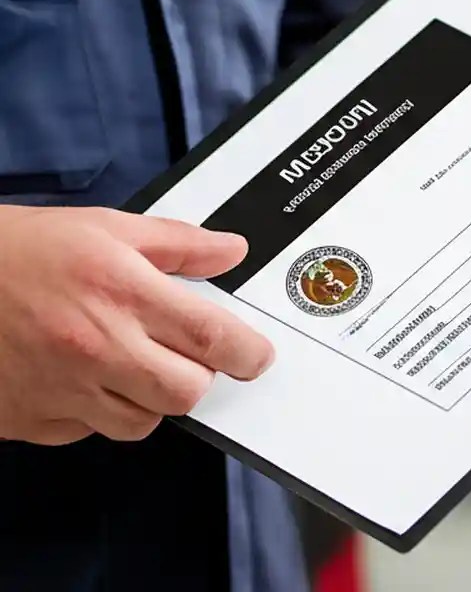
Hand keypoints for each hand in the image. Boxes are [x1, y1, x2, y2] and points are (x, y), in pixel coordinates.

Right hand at [0, 206, 274, 444]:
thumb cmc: (17, 252)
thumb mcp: (105, 229)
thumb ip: (178, 244)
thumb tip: (230, 252)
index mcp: (122, 293)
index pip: (213, 338)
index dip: (248, 353)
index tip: (256, 357)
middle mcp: (96, 346)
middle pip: (187, 392)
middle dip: (198, 377)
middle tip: (186, 357)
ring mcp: (63, 389)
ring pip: (143, 422)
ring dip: (150, 399)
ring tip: (128, 363)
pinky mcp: (32, 420)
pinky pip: (90, 431)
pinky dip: (98, 412)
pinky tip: (83, 378)